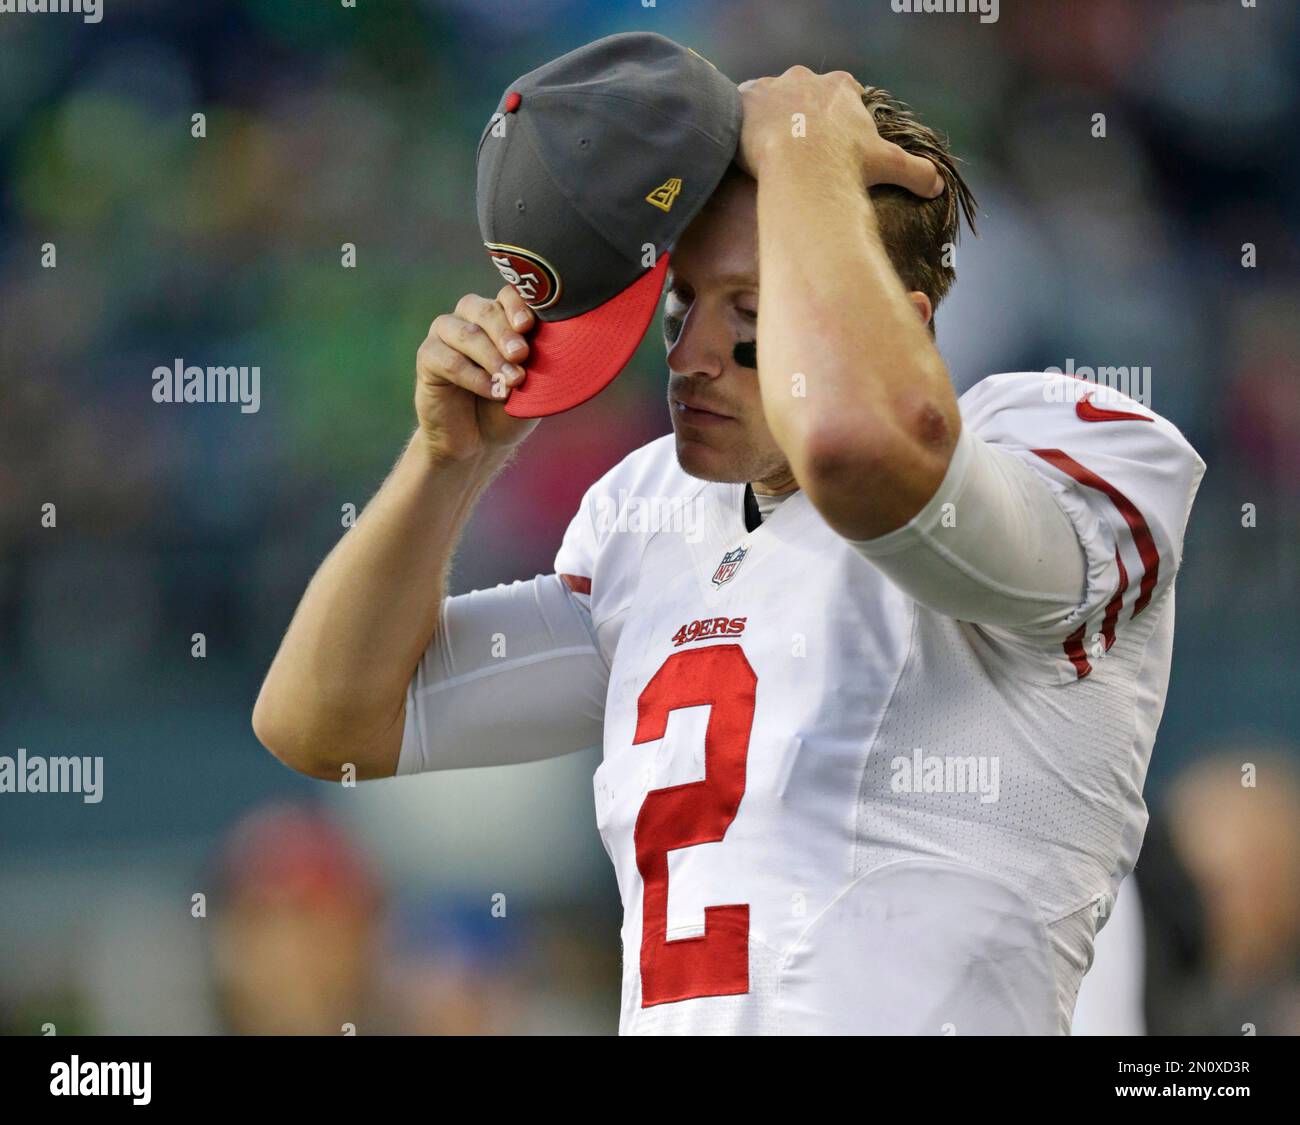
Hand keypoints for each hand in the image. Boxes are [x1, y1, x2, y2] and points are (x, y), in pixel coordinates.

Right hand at [414, 285, 539, 464]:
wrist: (480, 442)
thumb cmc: (511, 407)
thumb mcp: (535, 384)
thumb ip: (543, 362)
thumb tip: (564, 344)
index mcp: (501, 316)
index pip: (508, 295)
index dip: (518, 306)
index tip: (529, 326)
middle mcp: (471, 317)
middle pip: (485, 309)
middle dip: (505, 332)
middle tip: (522, 355)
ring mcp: (446, 334)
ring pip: (466, 332)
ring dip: (492, 356)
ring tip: (513, 381)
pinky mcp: (428, 357)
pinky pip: (449, 360)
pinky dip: (474, 376)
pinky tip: (493, 391)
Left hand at [736, 66, 944, 197]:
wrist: (800, 167)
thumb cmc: (846, 165)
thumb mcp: (887, 166)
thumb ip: (915, 171)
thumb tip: (938, 186)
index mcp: (841, 88)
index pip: (842, 92)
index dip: (838, 114)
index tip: (832, 138)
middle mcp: (807, 77)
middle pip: (803, 92)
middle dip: (801, 115)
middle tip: (797, 148)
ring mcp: (773, 85)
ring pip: (770, 99)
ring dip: (769, 118)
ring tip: (767, 149)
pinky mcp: (745, 99)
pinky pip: (739, 108)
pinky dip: (741, 124)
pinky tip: (741, 145)